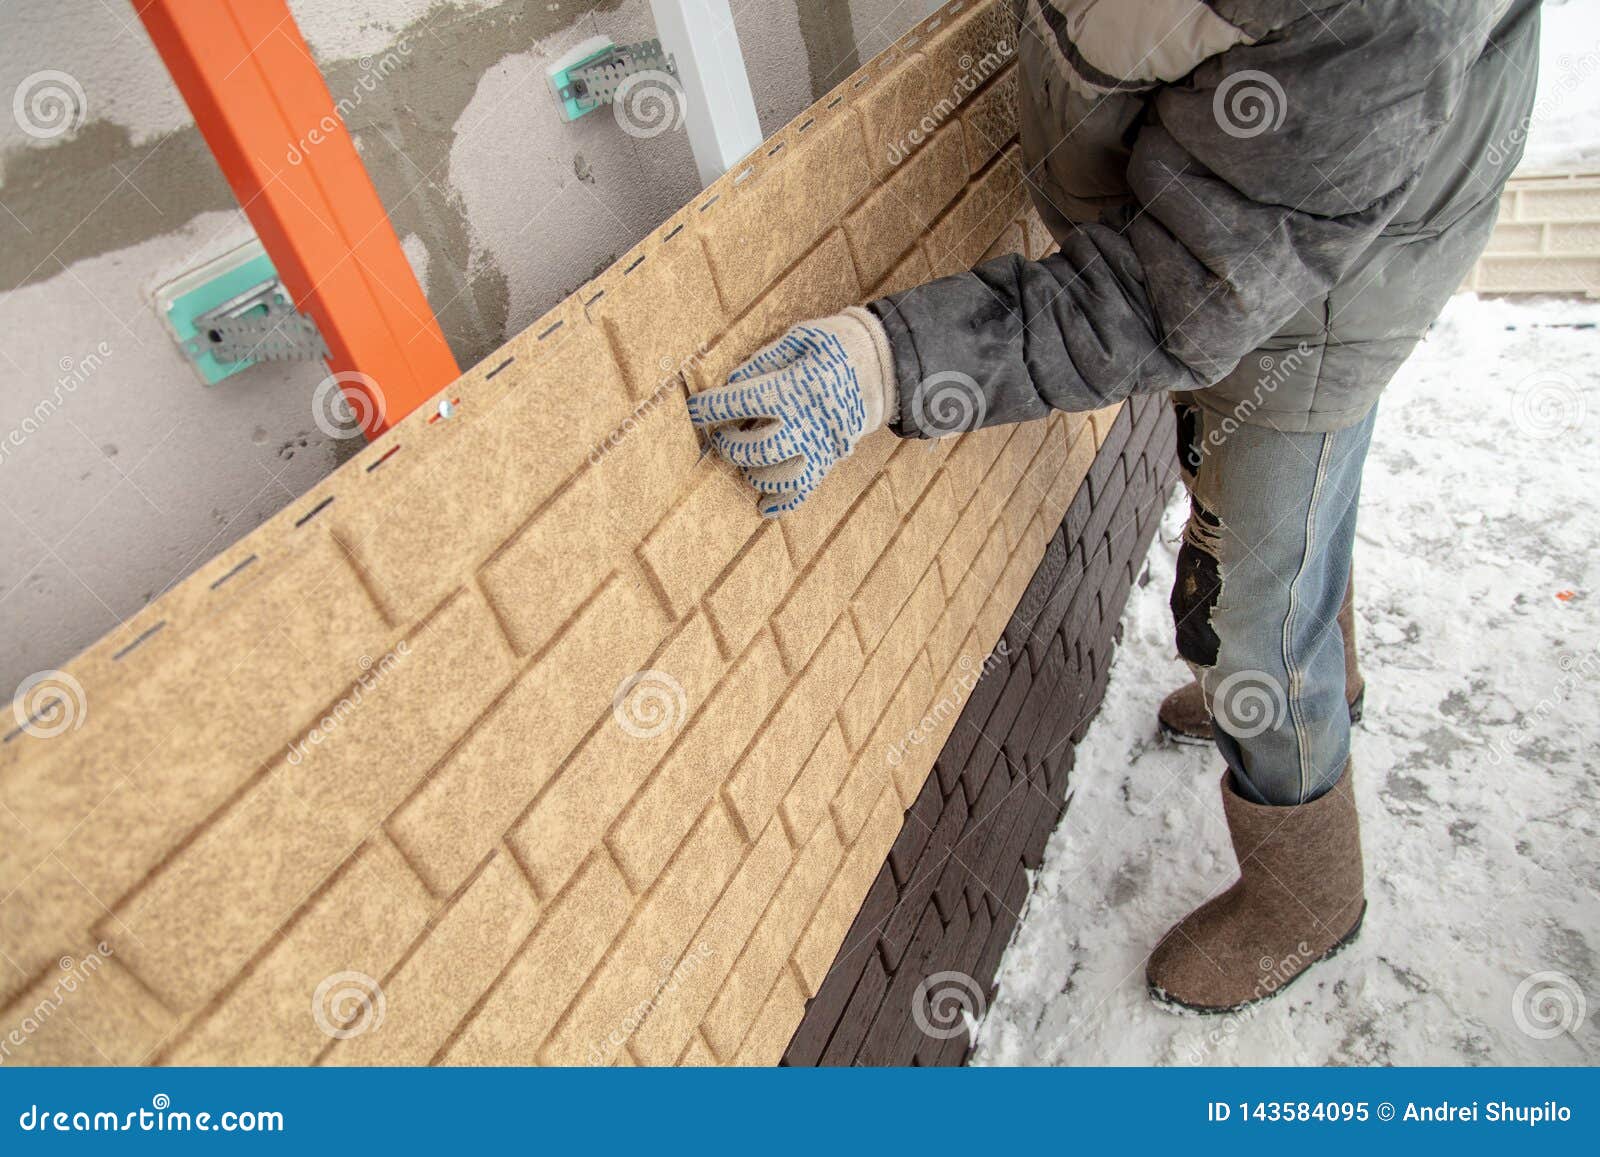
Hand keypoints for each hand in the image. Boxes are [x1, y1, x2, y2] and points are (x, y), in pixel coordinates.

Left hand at [687, 307, 894, 516]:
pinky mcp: (830, 459)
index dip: (711, 408)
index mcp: (798, 387)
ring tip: (743, 456)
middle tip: (720, 434)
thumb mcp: (802, 337)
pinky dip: (781, 503)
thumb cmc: (835, 347)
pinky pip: (805, 491)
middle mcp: (809, 422)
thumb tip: (731, 382)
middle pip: (758, 449)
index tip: (692, 410)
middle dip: (729, 445)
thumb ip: (764, 359)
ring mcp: (822, 446)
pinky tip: (762, 507)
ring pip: (778, 477)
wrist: (884, 367)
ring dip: (751, 471)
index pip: (742, 402)